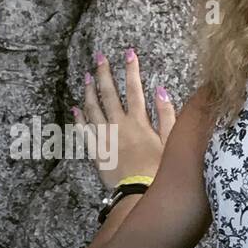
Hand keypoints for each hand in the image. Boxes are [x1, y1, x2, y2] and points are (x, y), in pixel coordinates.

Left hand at [76, 48, 174, 190]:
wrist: (140, 193)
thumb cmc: (160, 169)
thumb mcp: (171, 141)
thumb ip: (167, 114)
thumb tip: (160, 90)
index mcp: (138, 122)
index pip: (134, 89)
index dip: (131, 70)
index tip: (128, 53)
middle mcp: (119, 125)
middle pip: (109, 94)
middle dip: (104, 73)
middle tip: (99, 57)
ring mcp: (105, 138)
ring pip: (93, 109)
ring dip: (90, 91)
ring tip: (87, 77)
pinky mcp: (96, 152)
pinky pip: (84, 132)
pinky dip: (79, 119)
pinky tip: (75, 108)